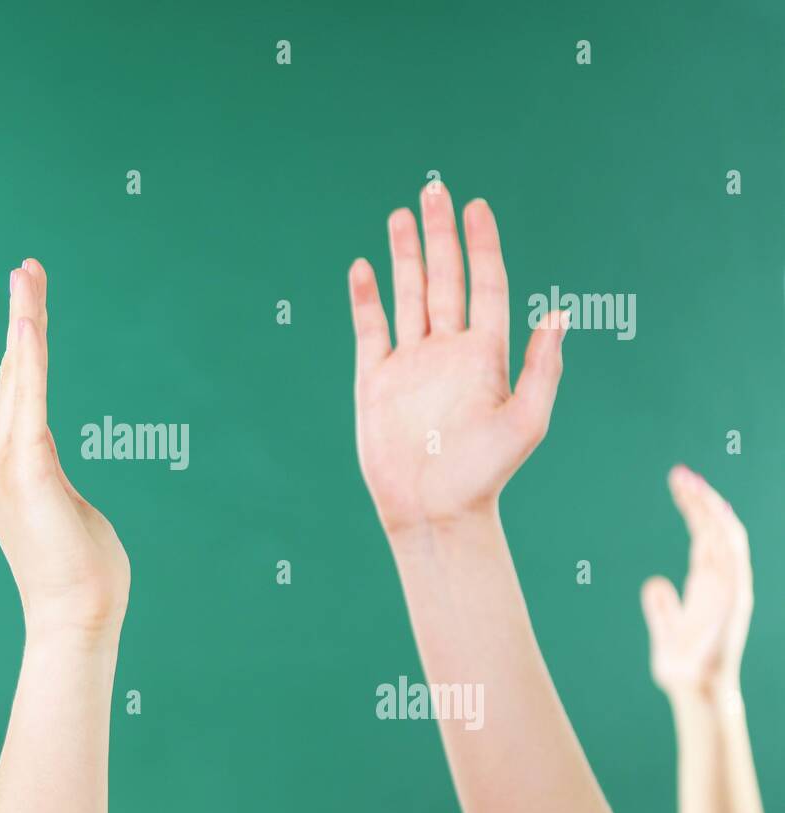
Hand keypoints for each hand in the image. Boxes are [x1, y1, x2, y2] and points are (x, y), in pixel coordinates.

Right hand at [0, 259, 129, 649]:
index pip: (16, 390)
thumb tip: (51, 466)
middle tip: (29, 267)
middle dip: (23, 315)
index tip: (28, 300)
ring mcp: (4, 463)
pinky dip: (26, 359)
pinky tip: (27, 322)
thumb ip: (53, 476)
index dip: (22, 343)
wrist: (78, 618)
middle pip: (11, 372)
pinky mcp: (27, 470)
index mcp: (6, 464)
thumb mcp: (67, 508)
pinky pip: (28, 401)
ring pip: (18, 377)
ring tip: (28, 273)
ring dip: (25, 320)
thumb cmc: (83, 571)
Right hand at [348, 183, 569, 534]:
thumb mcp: (526, 422)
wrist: (432, 511)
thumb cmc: (484, 474)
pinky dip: (366, 298)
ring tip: (400, 216)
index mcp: (486, 355)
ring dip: (405, 255)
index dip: (482, 246)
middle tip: (434, 190)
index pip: (486, 285)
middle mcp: (447, 351)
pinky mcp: (375, 379)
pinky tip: (364, 268)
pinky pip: (370, 329)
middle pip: (444, 279)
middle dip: (440, 235)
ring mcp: (410, 362)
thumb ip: (542, 366)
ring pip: (407, 295)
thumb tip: (559, 311)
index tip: (477, 207)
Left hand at [643, 466, 751, 698]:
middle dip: (701, 500)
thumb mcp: (666, 626)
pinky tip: (711, 514)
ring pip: (726, 539)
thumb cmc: (682, 663)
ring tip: (691, 485)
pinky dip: (724, 536)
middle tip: (680, 474)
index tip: (679, 484)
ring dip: (710, 510)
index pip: (704, 536)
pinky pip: (733, 561)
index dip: (694, 509)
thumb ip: (662, 605)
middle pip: (715, 530)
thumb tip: (655, 583)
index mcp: (709, 584)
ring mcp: (732, 589)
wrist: (693, 689)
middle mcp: (724, 582)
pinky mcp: (734, 600)